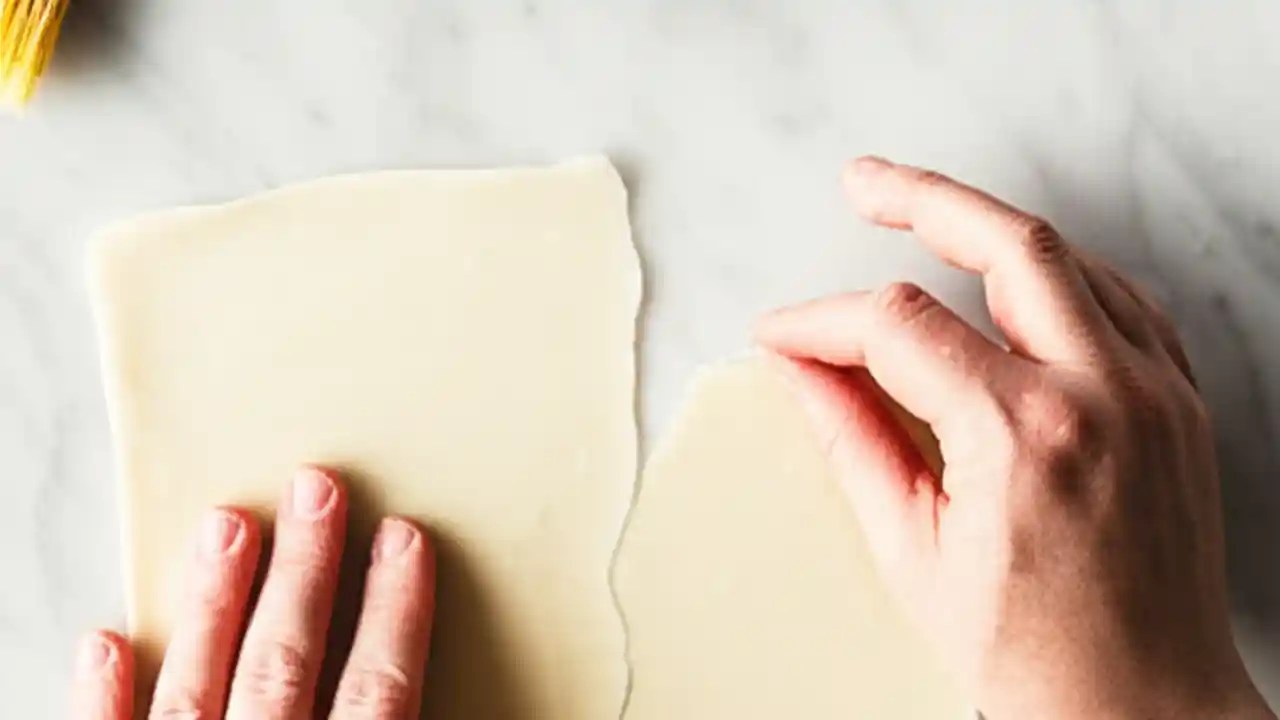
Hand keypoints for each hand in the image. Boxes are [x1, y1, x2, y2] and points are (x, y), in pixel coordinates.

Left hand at [70, 467, 436, 718]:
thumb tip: (439, 690)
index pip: (378, 688)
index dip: (395, 609)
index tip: (402, 539)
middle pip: (286, 661)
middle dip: (305, 570)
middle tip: (316, 491)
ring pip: (199, 683)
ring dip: (215, 600)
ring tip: (225, 524)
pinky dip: (104, 697)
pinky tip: (106, 643)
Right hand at [757, 157, 1274, 718]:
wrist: (1144, 707)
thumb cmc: (1032, 654)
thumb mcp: (914, 550)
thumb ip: (855, 440)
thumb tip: (802, 368)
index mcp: (1022, 434)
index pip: (899, 327)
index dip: (824, 320)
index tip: (782, 333)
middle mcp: (1103, 393)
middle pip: (1007, 242)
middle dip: (921, 198)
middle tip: (863, 180)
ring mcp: (1156, 393)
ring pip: (1073, 260)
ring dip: (993, 232)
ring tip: (931, 222)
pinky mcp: (1181, 405)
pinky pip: (1124, 302)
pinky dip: (1062, 276)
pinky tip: (1018, 280)